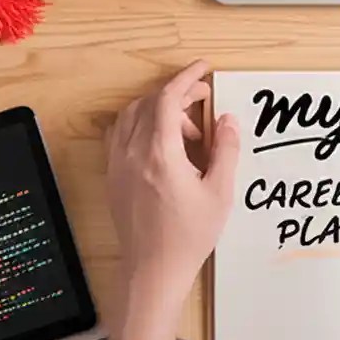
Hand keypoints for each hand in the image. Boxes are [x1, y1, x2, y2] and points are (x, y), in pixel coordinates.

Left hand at [103, 60, 240, 339]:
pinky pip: (121, 135)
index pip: (168, 100)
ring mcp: (118, 165)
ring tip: (186, 129)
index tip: (203, 69)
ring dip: (159, 109)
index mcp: (160, 155)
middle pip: (150, 104)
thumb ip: (225, 151)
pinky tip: (160, 139)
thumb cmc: (189, 235)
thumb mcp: (219, 192)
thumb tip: (227, 120)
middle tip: (204, 100)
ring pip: (132, 116)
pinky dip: (140, 124)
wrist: (154, 269)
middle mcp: (133, 154)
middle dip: (178, 94)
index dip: (186, 79)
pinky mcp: (113, 177)